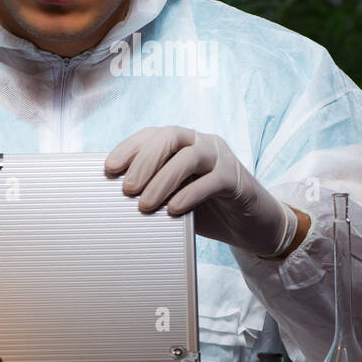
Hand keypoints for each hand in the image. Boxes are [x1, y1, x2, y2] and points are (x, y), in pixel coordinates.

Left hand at [105, 126, 299, 257]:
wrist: (252, 226)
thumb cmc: (209, 210)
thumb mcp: (176, 198)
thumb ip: (155, 192)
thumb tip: (118, 200)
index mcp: (184, 144)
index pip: (153, 135)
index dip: (129, 148)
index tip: (109, 168)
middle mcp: (202, 144)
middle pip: (170, 137)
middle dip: (144, 161)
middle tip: (127, 189)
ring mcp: (222, 158)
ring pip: (190, 156)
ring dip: (163, 179)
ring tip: (145, 204)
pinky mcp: (237, 179)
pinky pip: (212, 181)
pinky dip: (190, 194)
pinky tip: (175, 210)